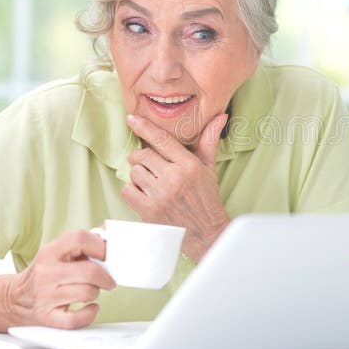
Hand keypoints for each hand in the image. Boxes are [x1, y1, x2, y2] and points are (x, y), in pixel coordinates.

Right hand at [9, 230, 115, 328]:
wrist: (14, 300)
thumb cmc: (45, 274)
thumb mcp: (57, 254)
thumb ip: (82, 244)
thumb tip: (108, 233)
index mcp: (48, 252)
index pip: (78, 239)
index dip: (99, 245)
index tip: (106, 254)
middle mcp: (45, 273)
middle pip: (89, 271)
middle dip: (105, 276)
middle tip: (108, 279)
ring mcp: (45, 297)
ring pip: (86, 293)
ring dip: (96, 292)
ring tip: (91, 291)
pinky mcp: (47, 318)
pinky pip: (76, 319)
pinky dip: (89, 314)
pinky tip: (90, 307)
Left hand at [123, 113, 230, 261]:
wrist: (206, 232)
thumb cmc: (206, 197)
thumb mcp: (209, 168)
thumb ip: (209, 141)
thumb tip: (220, 116)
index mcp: (189, 165)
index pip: (162, 140)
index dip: (144, 127)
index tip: (131, 118)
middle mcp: (174, 178)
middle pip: (143, 155)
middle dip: (140, 157)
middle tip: (146, 162)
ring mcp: (161, 195)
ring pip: (135, 172)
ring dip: (139, 175)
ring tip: (151, 182)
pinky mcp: (150, 211)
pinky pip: (128, 190)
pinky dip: (132, 190)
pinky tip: (144, 194)